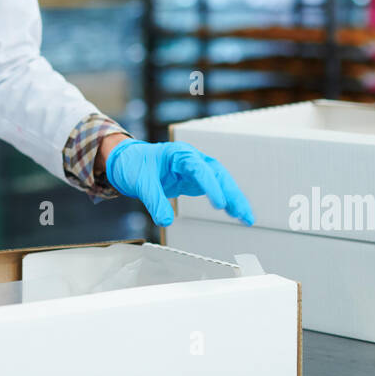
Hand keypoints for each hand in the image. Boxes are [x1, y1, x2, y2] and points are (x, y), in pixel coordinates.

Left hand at [105, 139, 253, 227]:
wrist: (128, 162)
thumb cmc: (134, 166)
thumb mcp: (141, 183)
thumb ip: (154, 201)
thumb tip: (166, 221)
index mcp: (179, 154)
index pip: (199, 168)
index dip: (210, 185)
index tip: (219, 203)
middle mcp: (192, 159)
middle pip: (218, 174)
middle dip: (232, 193)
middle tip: (242, 213)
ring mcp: (196, 169)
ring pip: (221, 181)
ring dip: (234, 198)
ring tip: (246, 217)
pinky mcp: (195, 181)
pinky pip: (215, 189)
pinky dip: (226, 201)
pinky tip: (235, 213)